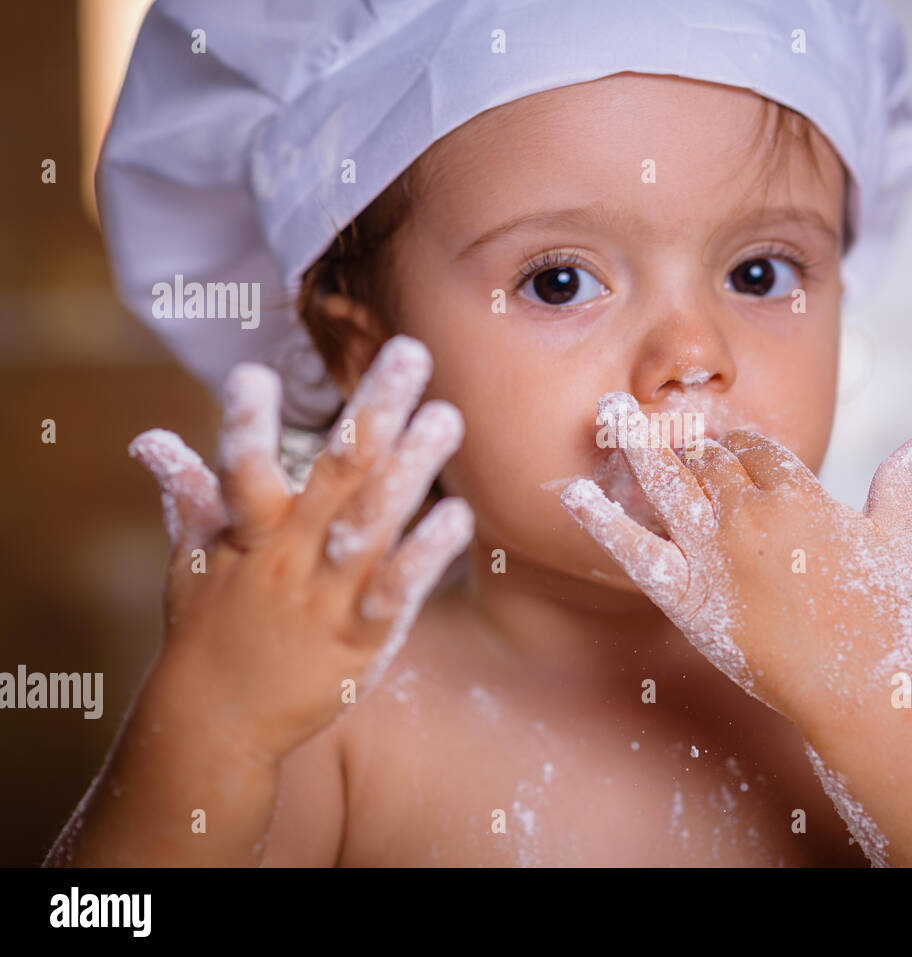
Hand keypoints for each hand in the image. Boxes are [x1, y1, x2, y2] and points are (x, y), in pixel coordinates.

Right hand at [127, 335, 472, 764]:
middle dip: (373, 411)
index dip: (244, 426)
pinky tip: (459, 516)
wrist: (216, 725)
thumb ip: (187, 493)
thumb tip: (148, 440)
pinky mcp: (360, 640)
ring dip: (411, 469)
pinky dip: (425, 556)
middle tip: (411, 351)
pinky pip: (396, 592)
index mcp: (246, 533)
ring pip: (372, 525)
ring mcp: (325, 599)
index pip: (239, 471)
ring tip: (447, 415)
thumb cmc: (206, 630)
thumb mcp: (190, 560)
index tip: (251, 373)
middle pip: (333, 476)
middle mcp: (288, 557)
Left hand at [559, 391, 911, 722]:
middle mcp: (749, 511)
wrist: (857, 680)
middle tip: (645, 408)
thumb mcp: (900, 532)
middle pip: (703, 456)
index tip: (707, 423)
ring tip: (607, 409)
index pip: (750, 445)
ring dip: (633, 442)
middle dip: (675, 430)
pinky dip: (601, 520)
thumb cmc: (883, 609)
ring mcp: (713, 552)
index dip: (727, 432)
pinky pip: (634, 550)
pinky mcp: (686, 594)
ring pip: (665, 481)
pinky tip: (573, 493)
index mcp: (797, 491)